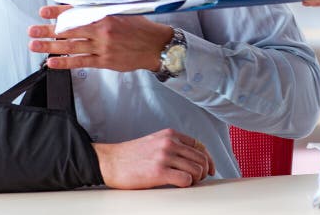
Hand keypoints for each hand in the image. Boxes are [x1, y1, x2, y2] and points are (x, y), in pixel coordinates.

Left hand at [28, 5, 172, 70]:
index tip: (43, 12)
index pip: (76, 12)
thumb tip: (82, 7)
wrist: (156, 45)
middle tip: (32, 30)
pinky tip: (52, 63)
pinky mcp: (105, 61)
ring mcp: (102, 47)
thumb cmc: (140, 27)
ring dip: (50, 46)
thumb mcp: (122, 10)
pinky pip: (81, 62)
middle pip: (69, 30)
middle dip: (48, 30)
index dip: (58, 12)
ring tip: (35, 46)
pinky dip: (65, 62)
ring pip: (71, 46)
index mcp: (105, 14)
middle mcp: (102, 30)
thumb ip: (102, 9)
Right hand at [93, 129, 215, 188]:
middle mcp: (169, 143)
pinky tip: (180, 185)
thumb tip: (192, 158)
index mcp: (170, 134)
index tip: (209, 169)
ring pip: (197, 169)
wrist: (110, 162)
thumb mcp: (155, 142)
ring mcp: (164, 156)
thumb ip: (172, 145)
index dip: (208, 159)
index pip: (200, 146)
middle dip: (204, 171)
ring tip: (188, 183)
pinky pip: (186, 179)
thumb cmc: (131, 155)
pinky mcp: (159, 172)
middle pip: (201, 158)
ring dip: (196, 179)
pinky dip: (187, 184)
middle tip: (199, 179)